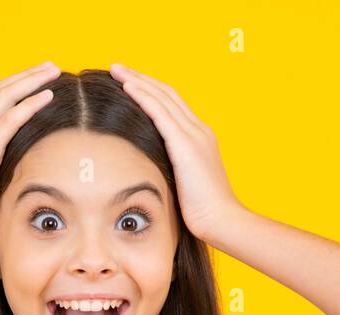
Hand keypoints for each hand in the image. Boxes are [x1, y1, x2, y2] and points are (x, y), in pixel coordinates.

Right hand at [0, 61, 59, 241]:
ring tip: (54, 71)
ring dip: (32, 80)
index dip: (12, 86)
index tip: (32, 79)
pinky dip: (31, 103)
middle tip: (49, 66)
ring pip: (5, 96)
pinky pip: (11, 118)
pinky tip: (48, 95)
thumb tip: (3, 168)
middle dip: (25, 75)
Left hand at [109, 63, 241, 242]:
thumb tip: (152, 175)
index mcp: (200, 138)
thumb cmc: (204, 213)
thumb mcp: (185, 186)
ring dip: (138, 81)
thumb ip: (172, 172)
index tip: (130, 82)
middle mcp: (199, 130)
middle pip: (167, 94)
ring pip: (163, 98)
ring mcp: (194, 136)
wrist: (222, 221)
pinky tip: (128, 87)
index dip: (151, 90)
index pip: (173, 105)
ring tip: (116, 70)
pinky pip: (161, 114)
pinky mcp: (186, 146)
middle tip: (118, 68)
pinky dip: (144, 97)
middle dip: (141, 78)